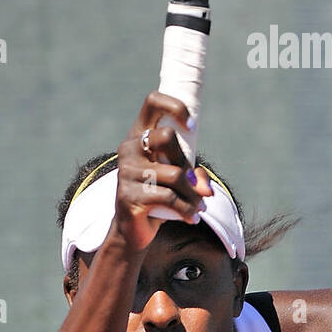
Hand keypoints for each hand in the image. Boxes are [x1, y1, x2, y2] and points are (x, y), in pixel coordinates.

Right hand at [114, 92, 212, 254]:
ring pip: (174, 174)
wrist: (132, 229)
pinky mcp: (128, 195)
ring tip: (200, 207)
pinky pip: (168, 197)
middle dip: (188, 164)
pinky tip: (192, 217)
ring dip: (193, 195)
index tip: (191, 125)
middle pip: (167, 137)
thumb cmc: (158, 195)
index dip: (175, 107)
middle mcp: (129, 148)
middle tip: (197, 186)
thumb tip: (205, 189)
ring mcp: (126, 171)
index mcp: (139, 135)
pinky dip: (186, 209)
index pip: (153, 102)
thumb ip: (193, 174)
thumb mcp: (177, 178)